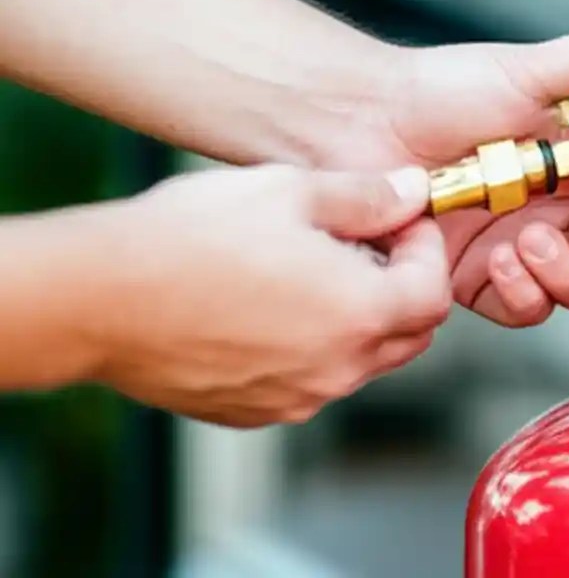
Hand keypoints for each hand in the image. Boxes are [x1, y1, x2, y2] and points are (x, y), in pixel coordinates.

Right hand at [89, 163, 448, 426]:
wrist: (100, 298)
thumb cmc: (192, 239)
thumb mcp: (290, 191)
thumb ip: (365, 196)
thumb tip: (411, 192)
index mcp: (361, 313)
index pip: (434, 292)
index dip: (427, 251)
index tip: (402, 223)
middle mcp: (340, 368)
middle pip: (411, 335)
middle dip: (404, 288)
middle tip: (367, 245)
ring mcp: (299, 397)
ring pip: (362, 362)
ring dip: (359, 320)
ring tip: (311, 272)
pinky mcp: (257, 412)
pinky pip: (312, 382)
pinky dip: (314, 349)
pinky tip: (272, 308)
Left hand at [333, 14, 568, 326]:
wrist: (364, 127)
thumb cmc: (436, 94)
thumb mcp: (528, 71)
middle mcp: (560, 211)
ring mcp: (524, 248)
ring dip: (567, 271)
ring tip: (529, 237)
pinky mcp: (482, 279)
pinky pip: (525, 307)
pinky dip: (522, 290)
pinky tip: (498, 258)